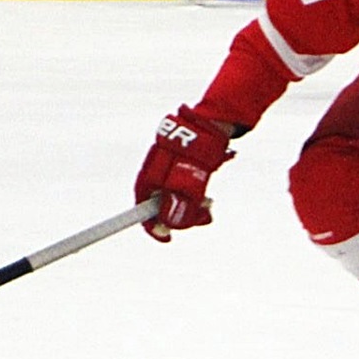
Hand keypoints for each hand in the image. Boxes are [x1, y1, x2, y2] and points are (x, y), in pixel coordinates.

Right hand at [134, 106, 234, 241]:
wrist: (215, 121)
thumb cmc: (198, 149)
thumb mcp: (190, 183)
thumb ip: (179, 204)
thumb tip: (170, 225)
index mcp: (150, 175)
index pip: (143, 208)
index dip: (152, 226)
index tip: (166, 237)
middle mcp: (156, 172)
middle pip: (162, 205)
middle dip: (181, 216)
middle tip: (202, 218)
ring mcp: (168, 167)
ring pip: (177, 196)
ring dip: (193, 206)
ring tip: (209, 204)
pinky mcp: (182, 164)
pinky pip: (186, 187)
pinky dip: (197, 195)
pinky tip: (208, 194)